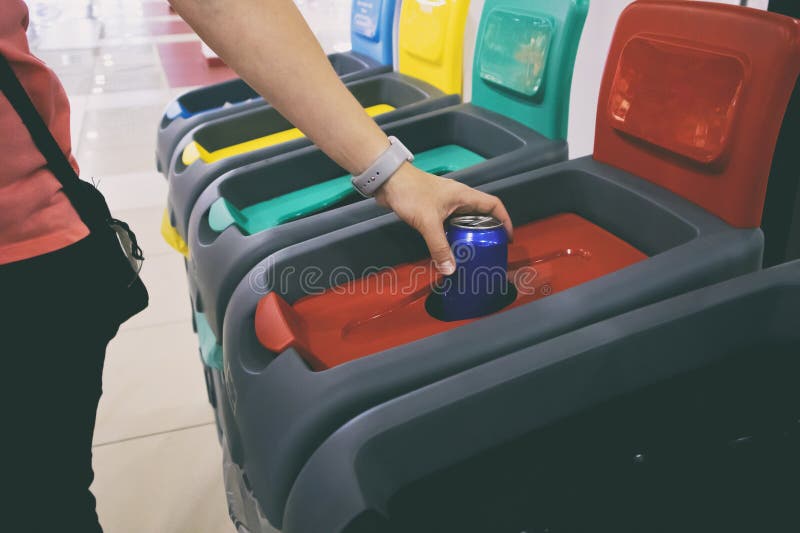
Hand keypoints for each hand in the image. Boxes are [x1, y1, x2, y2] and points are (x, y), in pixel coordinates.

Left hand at [375, 163, 513, 274]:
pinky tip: (449, 247)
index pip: (493, 205)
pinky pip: (449, 223)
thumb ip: (439, 246)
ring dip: (469, 234)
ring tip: (472, 252)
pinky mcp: (432, 208)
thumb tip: (450, 269)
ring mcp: (445, 203)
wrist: (388, 180)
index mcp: (464, 196)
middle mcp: (458, 198)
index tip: (508, 237)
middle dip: (488, 231)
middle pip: (481, 214)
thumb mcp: (428, 222)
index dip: (505, 220)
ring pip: (464, 220)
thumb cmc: (411, 193)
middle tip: (490, 249)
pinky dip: (453, 235)